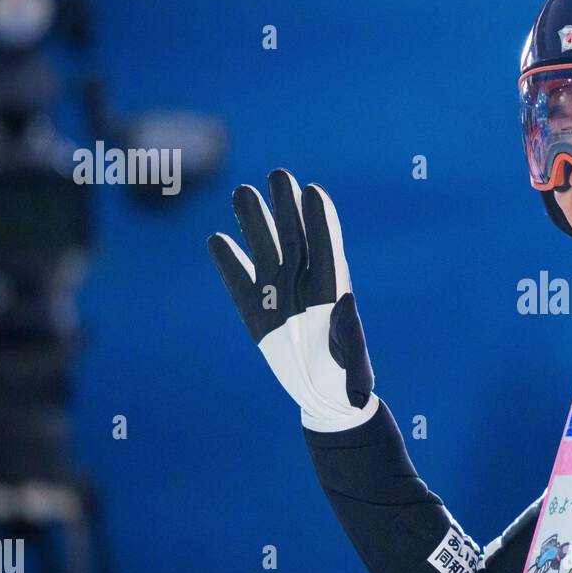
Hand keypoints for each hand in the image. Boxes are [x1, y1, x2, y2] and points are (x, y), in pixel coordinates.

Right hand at [207, 169, 377, 430]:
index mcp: (332, 291)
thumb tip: (346, 299)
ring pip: (265, 252)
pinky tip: (217, 240)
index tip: (313, 191)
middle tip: (278, 174)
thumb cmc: (349, 380)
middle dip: (286, 208)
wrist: (327, 398)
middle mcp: (304, 286)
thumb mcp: (355, 362)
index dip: (320, 220)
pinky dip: (229, 264)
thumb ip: (349, 332)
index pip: (325, 247)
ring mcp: (278, 296)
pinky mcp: (256, 313)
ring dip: (254, 224)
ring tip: (242, 192)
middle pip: (294, 239)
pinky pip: (240, 283)